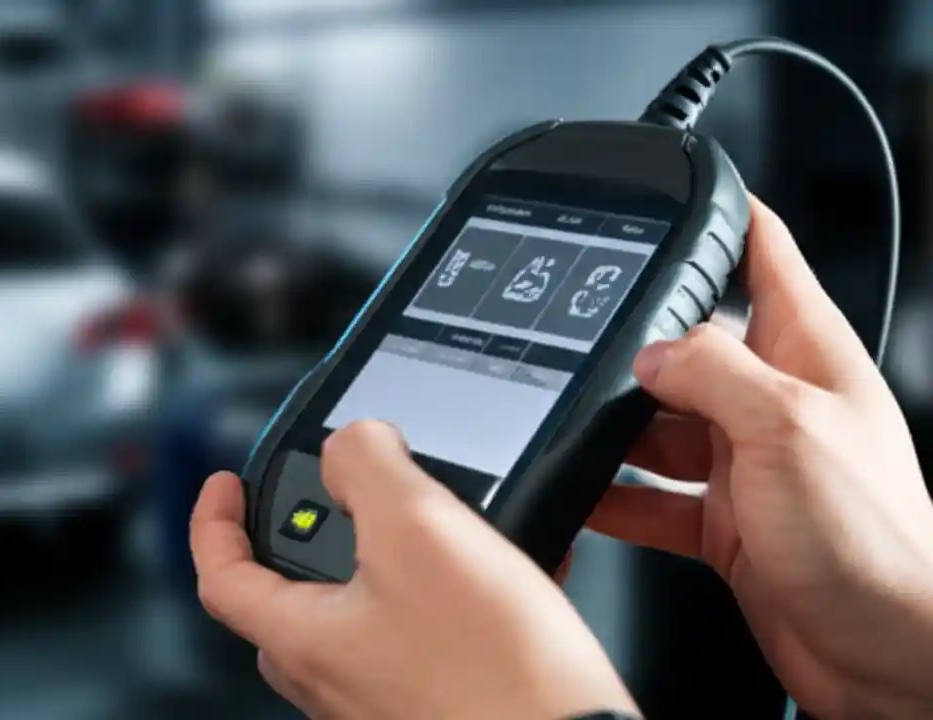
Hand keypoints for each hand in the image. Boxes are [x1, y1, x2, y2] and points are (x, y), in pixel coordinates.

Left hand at [192, 421, 636, 718]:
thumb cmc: (495, 673)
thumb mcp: (420, 531)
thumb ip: (368, 467)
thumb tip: (351, 443)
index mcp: (305, 638)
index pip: (221, 575)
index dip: (213, 520)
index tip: (226, 481)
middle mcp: (335, 678)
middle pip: (293, 592)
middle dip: (314, 533)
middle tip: (341, 496)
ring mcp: (385, 697)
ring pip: (367, 608)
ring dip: (397, 555)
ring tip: (448, 522)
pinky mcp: (439, 702)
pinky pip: (426, 633)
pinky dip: (451, 590)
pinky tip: (506, 569)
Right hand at [590, 195, 932, 717]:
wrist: (889, 656)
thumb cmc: (876, 544)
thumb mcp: (785, 427)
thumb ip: (710, 372)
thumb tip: (651, 348)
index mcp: (807, 353)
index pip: (763, 251)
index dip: (719, 213)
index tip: (673, 192)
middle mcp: (776, 401)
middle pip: (691, 344)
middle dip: (639, 345)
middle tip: (590, 349)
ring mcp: (750, 463)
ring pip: (661, 423)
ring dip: (619, 430)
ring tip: (579, 430)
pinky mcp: (728, 522)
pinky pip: (654, 496)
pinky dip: (617, 497)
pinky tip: (589, 495)